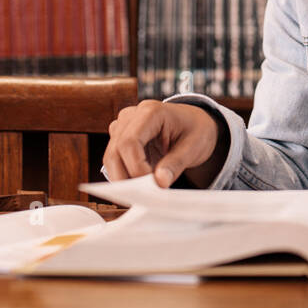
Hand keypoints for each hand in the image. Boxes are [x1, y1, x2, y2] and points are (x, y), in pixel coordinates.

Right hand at [103, 101, 222, 187]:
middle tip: (145, 196)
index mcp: (151, 112)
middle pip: (115, 150)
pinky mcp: (120, 138)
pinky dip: (124, 175)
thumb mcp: (194, 147)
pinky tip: (140, 184)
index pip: (130, 141)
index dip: (135, 167)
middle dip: (126, 177)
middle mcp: (131, 116)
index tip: (151, 185)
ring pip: (110, 157)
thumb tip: (160, 183)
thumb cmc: (196, 130)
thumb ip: (176, 164)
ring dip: (124, 178)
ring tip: (145, 191)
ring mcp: (123, 126)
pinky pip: (114, 160)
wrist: (195, 124)